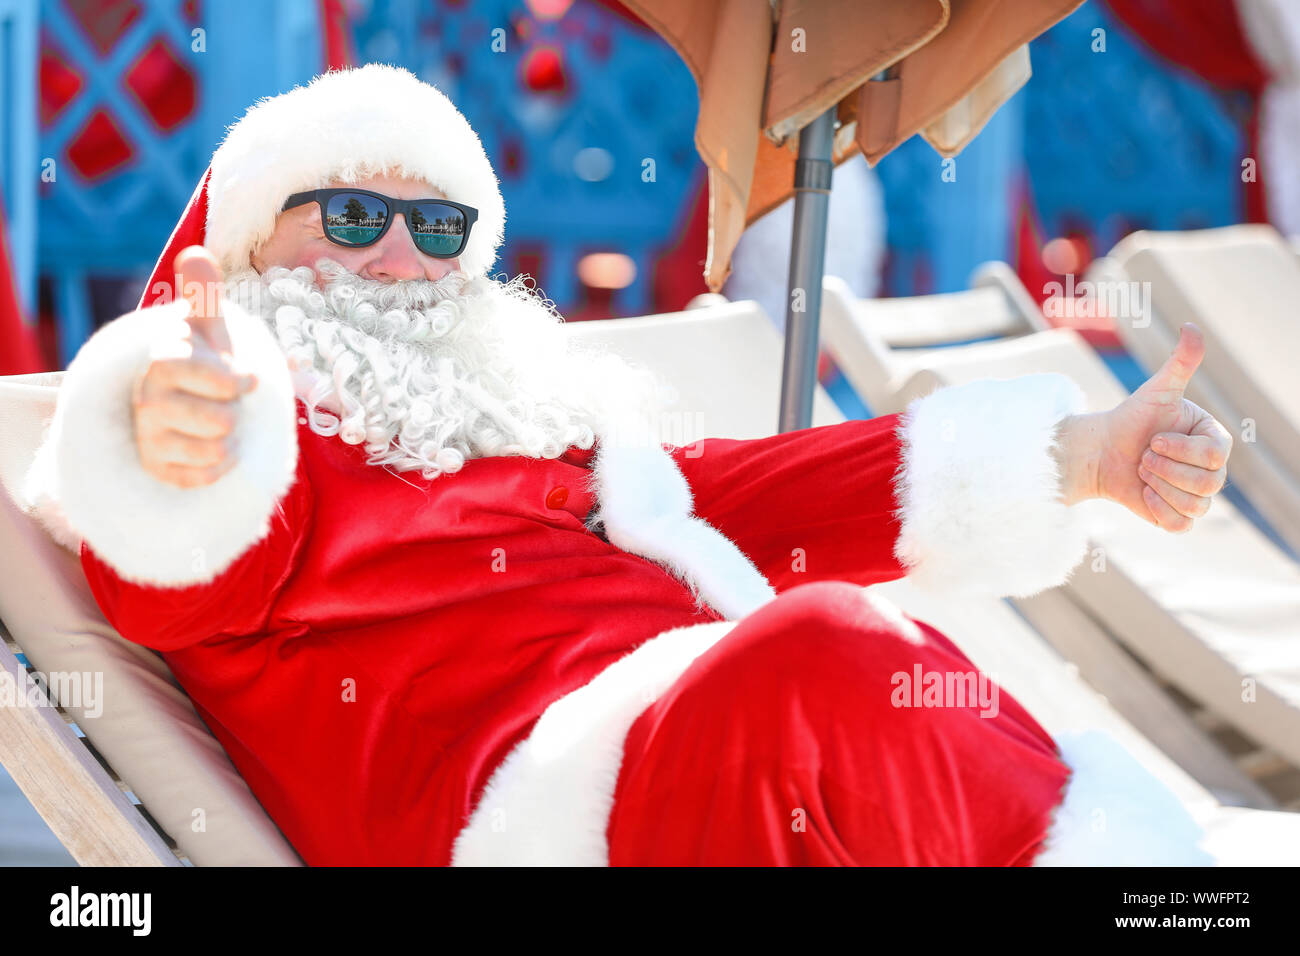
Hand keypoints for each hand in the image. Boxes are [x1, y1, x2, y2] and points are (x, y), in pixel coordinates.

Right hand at [132, 246, 256, 487]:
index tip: (248, 381)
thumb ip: (204, 293)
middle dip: (235, 416)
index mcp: (164, 360)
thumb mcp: (210, 327)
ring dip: (228, 442)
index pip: (191, 371)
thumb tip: (196, 254)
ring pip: (211, 450)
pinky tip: (215, 451)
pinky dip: (218, 467)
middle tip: (229, 407)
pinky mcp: (154, 465)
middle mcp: (149, 397)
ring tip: (221, 428)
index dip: (228, 380)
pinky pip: (199, 477)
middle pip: (215, 420)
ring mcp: (147, 433)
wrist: (191, 403)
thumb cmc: (206, 360)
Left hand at [1054, 323, 1231, 531]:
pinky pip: (1181, 525)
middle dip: (1164, 469)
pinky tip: (1143, 494)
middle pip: (1207, 484)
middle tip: (1143, 457)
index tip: (1153, 439)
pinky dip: (1158, 511)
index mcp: (1214, 440)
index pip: (1213, 456)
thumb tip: (1193, 327)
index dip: (1178, 450)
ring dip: (1159, 488)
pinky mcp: (1179, 517)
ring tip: (1142, 472)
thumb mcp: (1155, 390)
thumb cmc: (1131, 419)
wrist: (1102, 451)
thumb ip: (1179, 363)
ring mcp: (1198, 495)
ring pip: (1195, 505)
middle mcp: (1213, 469)